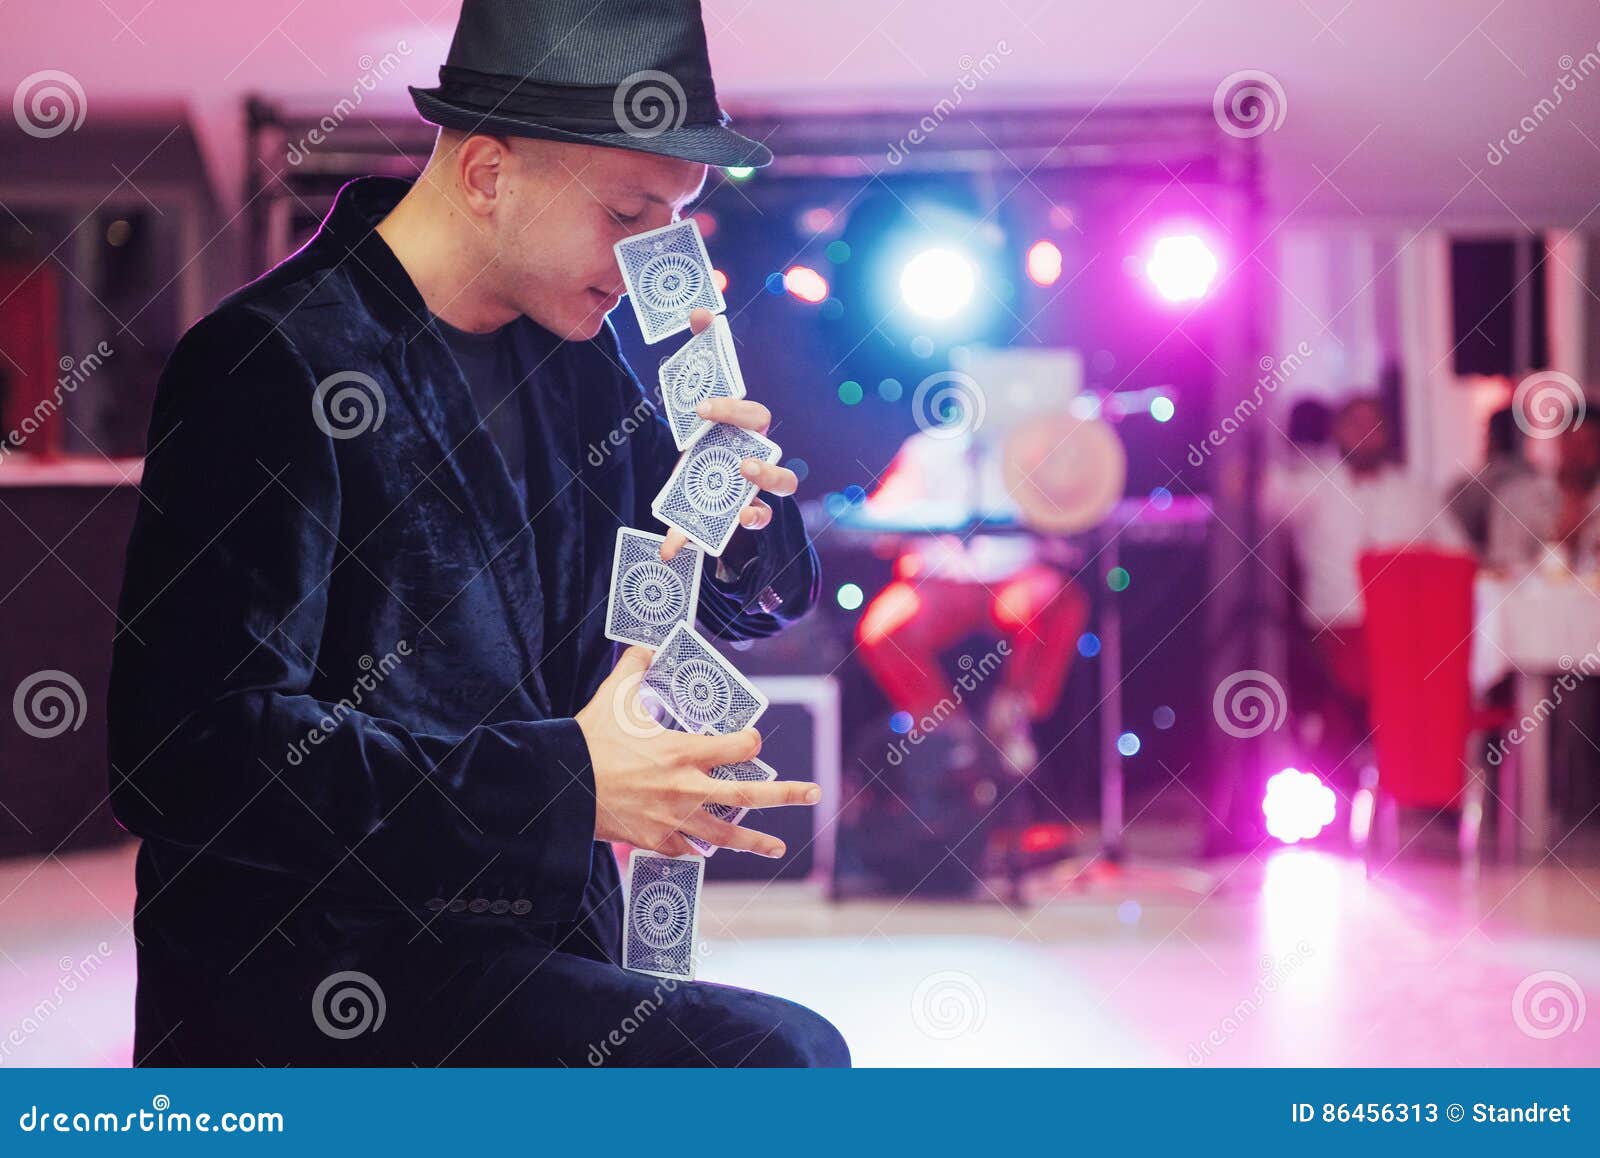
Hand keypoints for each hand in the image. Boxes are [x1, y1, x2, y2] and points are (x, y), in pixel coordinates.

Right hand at [574, 645, 821, 855]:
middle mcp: (687, 788)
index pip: (739, 746)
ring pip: (724, 835)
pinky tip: (709, 851)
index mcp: (683, 751)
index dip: (749, 740)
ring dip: (754, 841)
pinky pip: (686, 849)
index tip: (751, 740)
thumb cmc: (589, 739)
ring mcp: (673, 818)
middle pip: (748, 793)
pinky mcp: (654, 840)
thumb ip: (635, 666)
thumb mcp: (614, 696)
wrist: (560, 784)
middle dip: (786, 792)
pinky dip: (697, 850)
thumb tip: (646, 645)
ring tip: (778, 848)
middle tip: (814, 792)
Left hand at [660, 308, 799, 561]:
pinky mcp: (741, 515)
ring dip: (765, 496)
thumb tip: (701, 309)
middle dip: (761, 459)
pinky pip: (747, 524)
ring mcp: (755, 488)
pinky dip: (713, 536)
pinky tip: (678, 546)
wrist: (712, 482)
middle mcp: (758, 456)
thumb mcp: (698, 404)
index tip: (699, 408)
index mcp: (744, 429)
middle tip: (740, 460)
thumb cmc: (711, 437)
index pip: (751, 413)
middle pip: (775, 454)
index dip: (730, 408)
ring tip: (743, 506)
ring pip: (780, 490)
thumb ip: (701, 354)